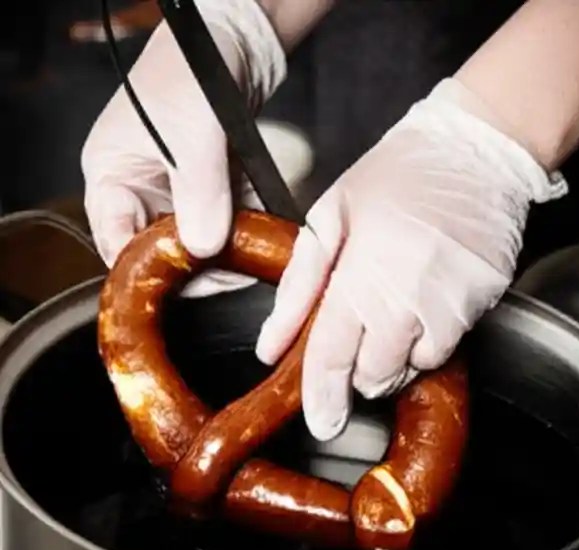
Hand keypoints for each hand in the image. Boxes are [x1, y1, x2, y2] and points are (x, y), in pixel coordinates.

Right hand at [81, 0, 285, 296]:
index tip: (185, 286)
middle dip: (198, 265)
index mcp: (112, 173)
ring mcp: (178, 183)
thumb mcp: (193, 136)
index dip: (147, 270)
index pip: (117, 241)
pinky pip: (229, 217)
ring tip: (257, 258)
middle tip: (235, 274)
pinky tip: (269, 236)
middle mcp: (141, 182)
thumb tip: (204, 247)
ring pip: (200, 236)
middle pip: (162, 245)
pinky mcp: (214, 179)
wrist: (236, 35)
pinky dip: (248, 227)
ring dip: (229, 249)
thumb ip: (200, 193)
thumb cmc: (194, 72)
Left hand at [255, 78, 566, 440]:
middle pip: (377, 374)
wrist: (474, 150)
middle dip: (362, 369)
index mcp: (363, 274)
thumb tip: (272, 346)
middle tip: (359, 338)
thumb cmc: (399, 175)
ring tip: (395, 310)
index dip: (325, 396)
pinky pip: (451, 344)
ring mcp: (453, 303)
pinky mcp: (484, 302)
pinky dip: (432, 337)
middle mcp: (410, 297)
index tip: (323, 421)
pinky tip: (427, 299)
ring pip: (417, 366)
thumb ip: (298, 286)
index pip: (335, 356)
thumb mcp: (329, 217)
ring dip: (399, 355)